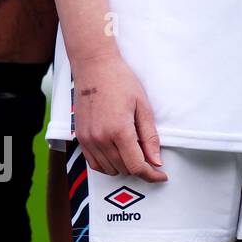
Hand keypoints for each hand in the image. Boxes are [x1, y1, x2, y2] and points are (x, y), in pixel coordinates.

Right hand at [73, 51, 165, 182]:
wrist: (94, 66)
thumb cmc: (120, 81)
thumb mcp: (143, 107)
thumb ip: (150, 137)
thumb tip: (156, 162)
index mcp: (119, 131)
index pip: (137, 166)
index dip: (152, 175)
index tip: (161, 175)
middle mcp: (100, 138)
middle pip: (124, 169)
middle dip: (140, 168)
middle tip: (149, 156)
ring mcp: (87, 139)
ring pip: (109, 169)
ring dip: (124, 167)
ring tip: (133, 152)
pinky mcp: (80, 136)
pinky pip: (94, 162)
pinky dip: (107, 164)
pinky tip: (117, 153)